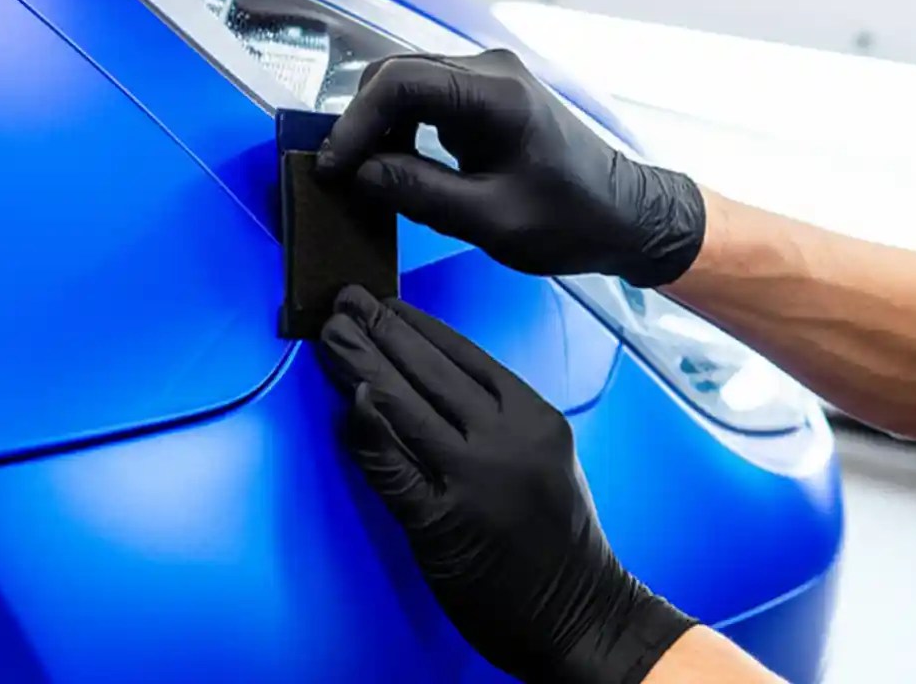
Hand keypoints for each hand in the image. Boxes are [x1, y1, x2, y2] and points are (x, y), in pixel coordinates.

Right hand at [315, 49, 705, 286]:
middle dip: (360, 123)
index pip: (401, 83)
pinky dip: (399, 130)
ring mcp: (488, 81)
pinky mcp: (485, 99)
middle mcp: (489, 71)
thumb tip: (358, 175)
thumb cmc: (567, 221)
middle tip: (339, 175)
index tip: (332, 168)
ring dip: (378, 128)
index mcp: (496, 94)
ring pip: (407, 86)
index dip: (355, 124)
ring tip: (362, 176)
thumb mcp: (489, 220)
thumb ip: (419, 193)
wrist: (624, 215)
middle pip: (397, 75)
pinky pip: (426, 102)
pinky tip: (393, 167)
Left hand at [320, 286, 694, 682]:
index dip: (417, 326)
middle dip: (380, 332)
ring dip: (360, 365)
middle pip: (429, 373)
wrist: (583, 614)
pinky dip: (368, 432)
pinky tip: (350, 401)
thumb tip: (429, 385)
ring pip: (405, 408)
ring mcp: (473, 480)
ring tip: (332, 335)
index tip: (385, 304)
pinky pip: (394, 469)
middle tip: (344, 302)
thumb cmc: (562, 538)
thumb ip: (497, 420)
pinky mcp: (442, 523)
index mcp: (535, 418)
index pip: (465, 356)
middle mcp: (507, 440)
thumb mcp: (546, 459)